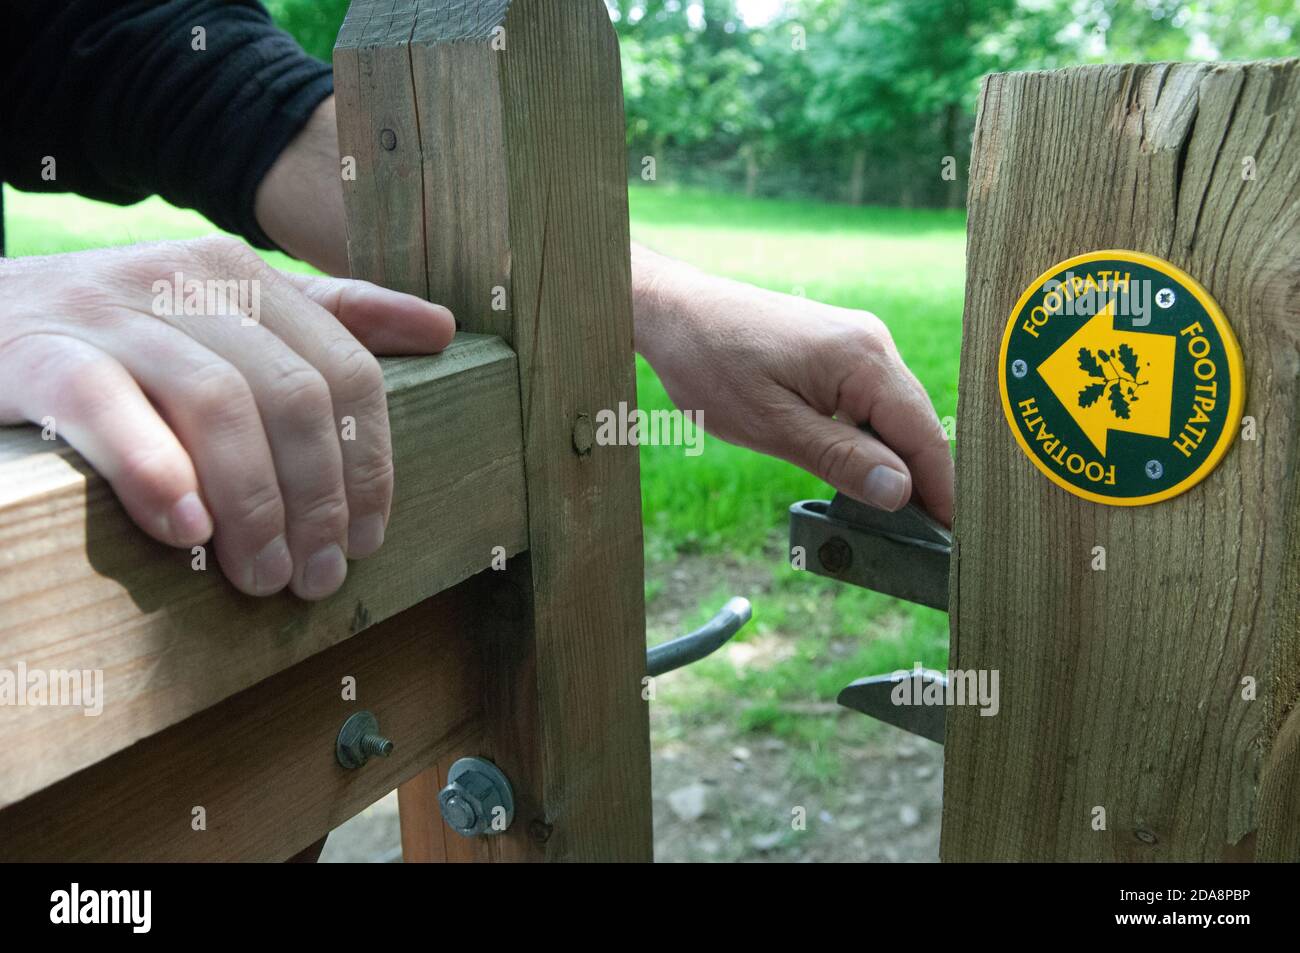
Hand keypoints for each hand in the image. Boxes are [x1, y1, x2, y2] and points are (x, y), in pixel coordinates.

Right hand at [0, 238, 454, 597]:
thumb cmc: (124, 337)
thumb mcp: (231, 314)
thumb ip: (334, 319)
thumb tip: (441, 328)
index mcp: (245, 273)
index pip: (345, 370)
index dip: (368, 462)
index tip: (367, 536)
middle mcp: (187, 278)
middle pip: (292, 394)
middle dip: (318, 499)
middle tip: (317, 577)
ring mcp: (113, 312)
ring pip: (217, 405)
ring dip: (254, 506)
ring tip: (263, 577)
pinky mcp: (42, 355)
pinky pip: (111, 411)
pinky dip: (159, 474)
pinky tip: (189, 534)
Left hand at [632, 244, 953, 525]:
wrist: (675, 312)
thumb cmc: (712, 364)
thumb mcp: (772, 426)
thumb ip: (840, 458)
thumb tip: (900, 491)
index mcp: (864, 359)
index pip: (924, 435)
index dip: (941, 490)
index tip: (952, 539)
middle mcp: (873, 343)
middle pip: (916, 425)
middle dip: (921, 482)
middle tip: (922, 544)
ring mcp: (858, 342)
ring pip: (894, 415)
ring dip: (894, 462)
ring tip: (894, 519)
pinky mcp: (840, 348)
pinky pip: (872, 401)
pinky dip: (872, 438)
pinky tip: (861, 472)